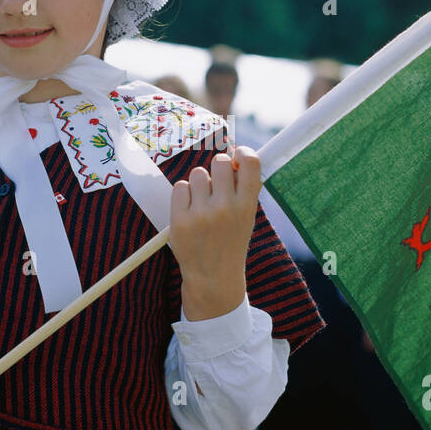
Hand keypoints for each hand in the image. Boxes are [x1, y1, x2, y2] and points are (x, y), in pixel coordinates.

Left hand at [170, 145, 259, 320]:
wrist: (213, 277)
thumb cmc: (230, 241)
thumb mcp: (247, 217)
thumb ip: (243, 188)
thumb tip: (234, 155)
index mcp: (247, 205)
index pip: (250, 162)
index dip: (243, 152)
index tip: (238, 155)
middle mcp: (226, 207)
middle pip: (220, 162)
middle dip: (218, 168)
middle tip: (217, 184)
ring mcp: (202, 214)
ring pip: (198, 173)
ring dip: (199, 184)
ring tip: (203, 203)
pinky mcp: (181, 220)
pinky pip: (180, 187)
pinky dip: (184, 195)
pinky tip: (190, 210)